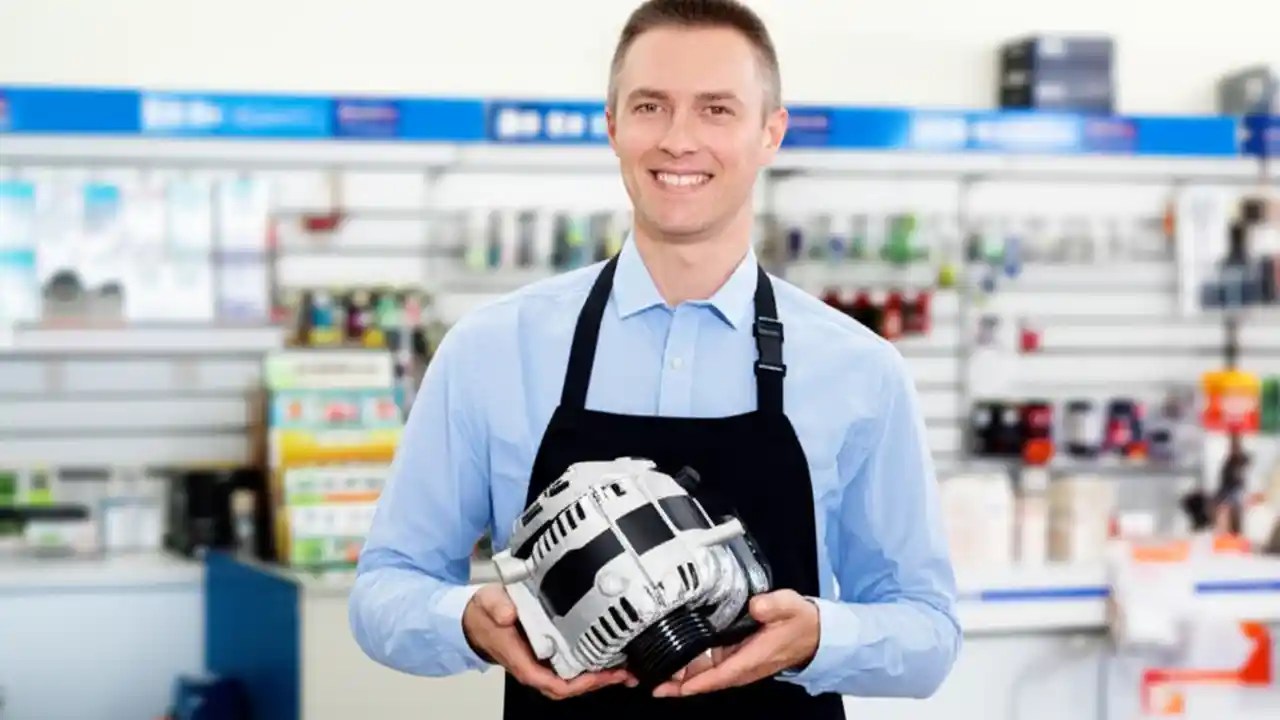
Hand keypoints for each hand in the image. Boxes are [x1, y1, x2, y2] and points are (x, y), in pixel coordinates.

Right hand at [462, 584, 635, 699]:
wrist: (477, 618)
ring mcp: (543, 663)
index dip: (576, 683)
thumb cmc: (485, 615)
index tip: (596, 675)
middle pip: (568, 687)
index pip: (551, 682)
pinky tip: (609, 659)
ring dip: (598, 678)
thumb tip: (507, 613)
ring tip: (623, 670)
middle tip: (622, 673)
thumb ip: (498, 607)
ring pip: (573, 680)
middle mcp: (535, 666)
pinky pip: (572, 669)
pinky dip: (591, 667)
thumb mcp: (488, 604)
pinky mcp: (549, 655)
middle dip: (596, 683)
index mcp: (522, 660)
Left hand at [651, 589, 818, 697]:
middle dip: (682, 685)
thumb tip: (755, 605)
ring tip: (655, 677)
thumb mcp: (789, 606)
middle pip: (708, 680)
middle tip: (655, 685)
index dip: (702, 681)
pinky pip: (710, 667)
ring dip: (682, 678)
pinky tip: (673, 662)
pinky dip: (691, 668)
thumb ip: (772, 605)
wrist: (811, 633)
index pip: (724, 673)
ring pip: (706, 675)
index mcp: (754, 657)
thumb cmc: (798, 620)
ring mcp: (737, 663)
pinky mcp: (734, 657)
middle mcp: (743, 666)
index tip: (681, 687)